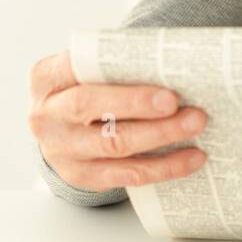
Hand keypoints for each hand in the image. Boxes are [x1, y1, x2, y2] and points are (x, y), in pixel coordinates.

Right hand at [28, 50, 207, 190]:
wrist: (61, 129)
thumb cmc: (87, 89)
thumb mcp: (87, 71)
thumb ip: (114, 66)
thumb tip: (172, 64)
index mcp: (47, 79)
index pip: (77, 70)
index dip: (112, 71)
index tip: (156, 75)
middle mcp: (47, 116)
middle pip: (90, 107)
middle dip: (138, 104)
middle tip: (178, 102)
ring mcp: (61, 150)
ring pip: (114, 145)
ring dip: (160, 135)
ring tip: (195, 125)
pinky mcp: (81, 177)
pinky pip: (127, 175)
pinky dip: (164, 167)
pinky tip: (191, 158)